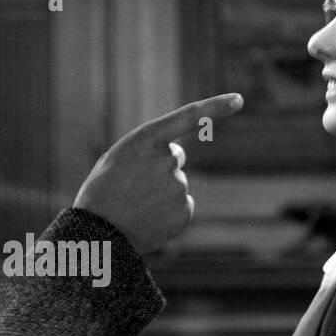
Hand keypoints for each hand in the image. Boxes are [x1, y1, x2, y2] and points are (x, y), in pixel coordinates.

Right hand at [73, 93, 242, 255]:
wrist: (96, 234)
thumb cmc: (101, 193)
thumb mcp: (118, 159)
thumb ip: (149, 151)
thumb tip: (178, 159)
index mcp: (146, 140)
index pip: (188, 117)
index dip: (216, 107)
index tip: (238, 100)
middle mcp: (167, 159)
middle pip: (175, 157)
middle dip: (160, 167)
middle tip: (133, 185)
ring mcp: (178, 185)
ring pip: (176, 184)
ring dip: (160, 192)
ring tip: (135, 205)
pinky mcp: (184, 210)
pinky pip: (181, 206)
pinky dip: (167, 212)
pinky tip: (147, 219)